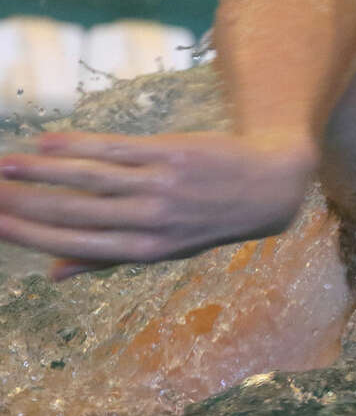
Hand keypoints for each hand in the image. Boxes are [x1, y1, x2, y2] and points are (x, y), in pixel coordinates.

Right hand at [0, 131, 316, 278]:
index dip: (28, 234)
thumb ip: (108, 259)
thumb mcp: (166, 249)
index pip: (74, 244)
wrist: (269, 187)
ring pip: (89, 178)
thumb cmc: (208, 220)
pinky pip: (116, 148)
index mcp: (146, 250)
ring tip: (3, 162)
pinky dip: (79, 145)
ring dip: (40, 169)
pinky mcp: (172, 154)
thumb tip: (52, 274)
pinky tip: (48, 141)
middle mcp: (152, 221)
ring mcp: (162, 187)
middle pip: (73, 212)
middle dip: (22, 202)